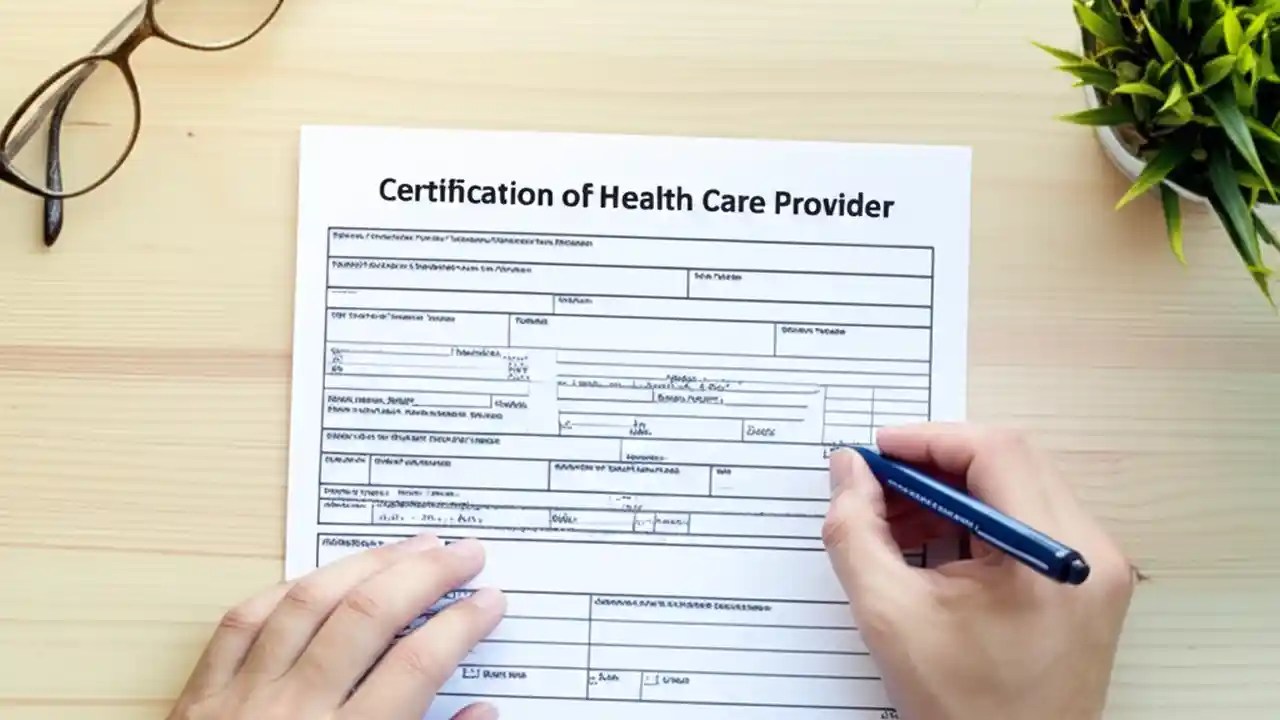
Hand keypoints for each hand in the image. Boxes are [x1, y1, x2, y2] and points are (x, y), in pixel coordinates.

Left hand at [167, 534, 505, 719]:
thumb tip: (482, 713)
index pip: (419, 665)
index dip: (462, 625)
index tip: (489, 603)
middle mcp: (294, 715)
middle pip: (370, 616)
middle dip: (426, 575)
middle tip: (464, 555)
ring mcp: (242, 699)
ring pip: (309, 602)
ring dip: (366, 564)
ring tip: (409, 546)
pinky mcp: (200, 697)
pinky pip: (244, 621)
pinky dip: (287, 591)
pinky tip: (320, 577)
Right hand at [823, 424, 1136, 719]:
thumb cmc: (964, 708)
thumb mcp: (891, 614)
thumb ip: (857, 531)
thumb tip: (848, 469)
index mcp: (1055, 555)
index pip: (996, 453)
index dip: (928, 440)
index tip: (877, 452)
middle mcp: (1090, 551)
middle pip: (1010, 462)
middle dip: (935, 464)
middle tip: (878, 483)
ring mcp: (1094, 568)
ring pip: (1018, 488)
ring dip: (953, 491)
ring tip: (896, 519)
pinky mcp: (1084, 583)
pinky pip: (1027, 522)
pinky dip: (975, 520)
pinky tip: (931, 543)